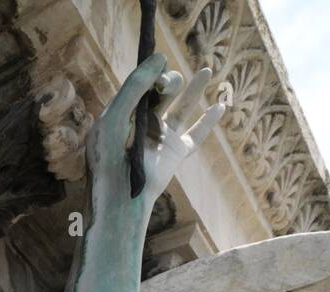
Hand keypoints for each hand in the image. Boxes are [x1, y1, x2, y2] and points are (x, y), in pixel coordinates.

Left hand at [87, 53, 225, 216]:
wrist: (121, 195)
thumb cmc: (110, 157)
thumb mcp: (115, 117)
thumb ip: (134, 87)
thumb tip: (160, 58)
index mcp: (123, 115)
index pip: (141, 86)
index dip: (152, 74)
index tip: (160, 70)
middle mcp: (143, 124)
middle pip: (163, 93)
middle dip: (170, 82)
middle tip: (169, 84)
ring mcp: (161, 138)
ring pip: (182, 108)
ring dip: (194, 90)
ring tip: (207, 71)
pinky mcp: (175, 152)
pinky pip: (196, 134)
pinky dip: (208, 121)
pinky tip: (220, 107)